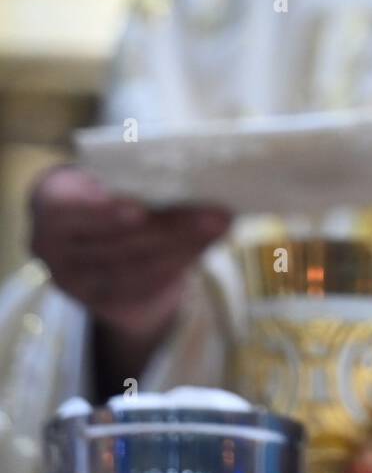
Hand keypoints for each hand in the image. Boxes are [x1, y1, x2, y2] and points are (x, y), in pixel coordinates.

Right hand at [30, 165, 231, 339]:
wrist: (100, 232)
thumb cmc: (112, 186)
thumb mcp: (111, 172)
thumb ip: (139, 172)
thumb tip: (200, 170)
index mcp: (49, 200)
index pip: (66, 208)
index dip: (101, 211)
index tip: (139, 210)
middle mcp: (50, 245)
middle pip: (114, 241)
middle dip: (169, 228)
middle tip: (215, 213)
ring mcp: (73, 280)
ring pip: (134, 267)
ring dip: (184, 246)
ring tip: (220, 225)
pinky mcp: (99, 302)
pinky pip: (144, 286)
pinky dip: (181, 262)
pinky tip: (208, 244)